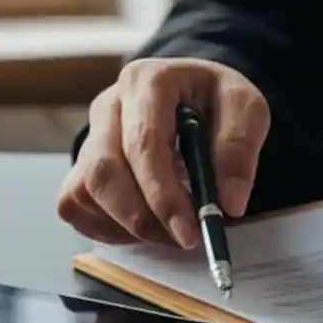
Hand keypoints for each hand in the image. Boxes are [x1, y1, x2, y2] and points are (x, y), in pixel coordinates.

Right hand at [57, 58, 270, 246]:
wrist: (195, 92)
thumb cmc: (217, 100)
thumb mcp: (247, 109)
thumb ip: (239, 150)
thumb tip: (228, 204)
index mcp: (148, 82)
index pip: (143, 144)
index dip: (163, 195)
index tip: (189, 233)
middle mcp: (109, 105)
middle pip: (103, 172)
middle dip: (143, 218)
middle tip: (184, 240)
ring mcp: (90, 135)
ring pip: (85, 191)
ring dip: (128, 226)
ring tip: (172, 231)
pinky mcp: (82, 162)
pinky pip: (76, 204)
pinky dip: (107, 228)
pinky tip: (147, 227)